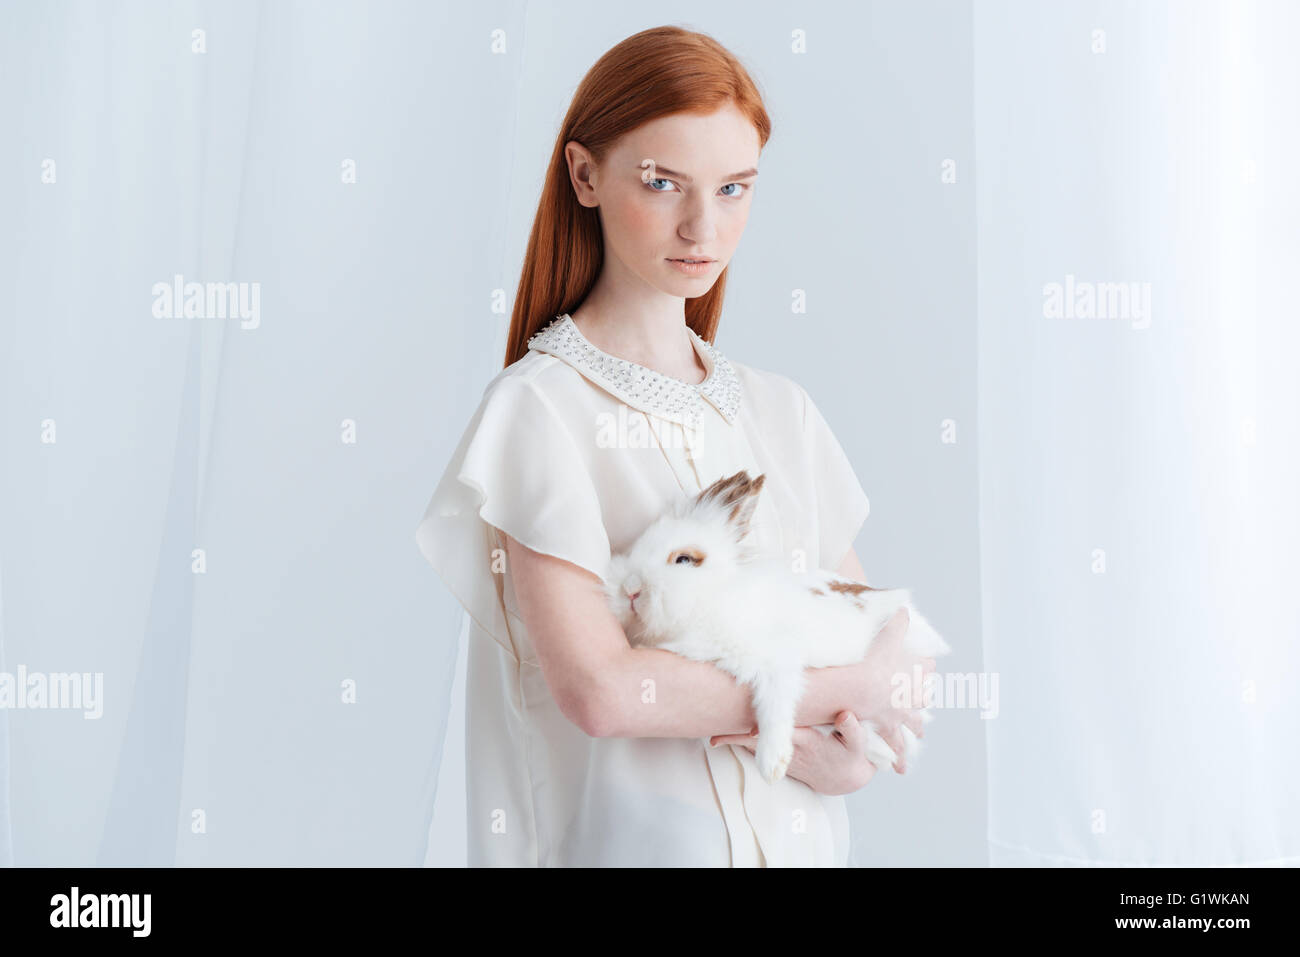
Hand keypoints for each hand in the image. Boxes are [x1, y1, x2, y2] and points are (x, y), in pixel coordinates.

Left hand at [710, 711, 878, 794]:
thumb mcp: (858, 745)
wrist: (844, 778)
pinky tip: (725, 734)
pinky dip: (741, 741)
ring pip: (753, 747)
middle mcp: (789, 749)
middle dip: (737, 738)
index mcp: (807, 742)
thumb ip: (853, 730)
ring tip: (711, 736)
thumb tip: (845, 716)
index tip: (749, 729)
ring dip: (734, 740)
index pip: (781, 735)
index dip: (764, 733)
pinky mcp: (779, 756)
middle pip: (758, 743)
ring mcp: (782, 755)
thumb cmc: (849, 755)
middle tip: (713, 737)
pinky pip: (756, 749)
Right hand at [854, 607, 934, 771]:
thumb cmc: (871, 658)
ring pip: (913, 723)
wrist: (858, 686)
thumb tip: (904, 608)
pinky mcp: (886, 728)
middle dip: (924, 698)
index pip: (925, 667)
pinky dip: (899, 758)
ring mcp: (900, 712)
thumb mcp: (885, 633)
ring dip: (917, 729)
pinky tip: (901, 769)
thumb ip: (897, 621)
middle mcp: (910, 693)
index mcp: (911, 670)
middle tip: (927, 698)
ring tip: (921, 735)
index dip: (927, 665)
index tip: (929, 665)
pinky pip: (894, 746)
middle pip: (921, 696)